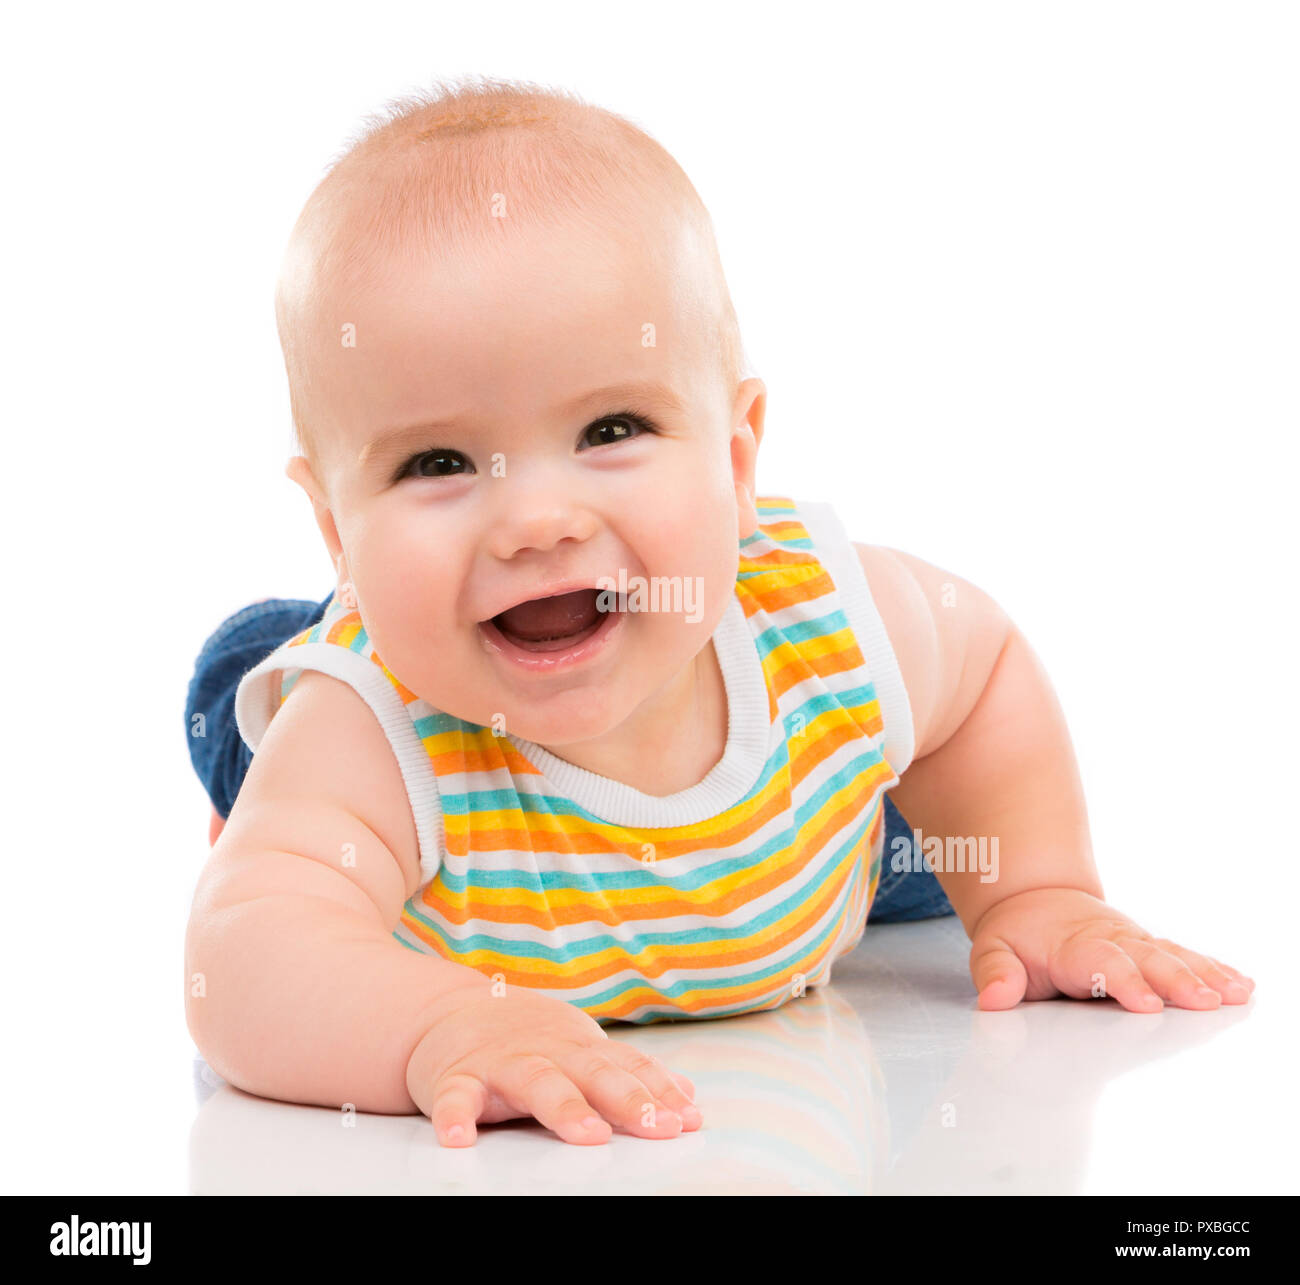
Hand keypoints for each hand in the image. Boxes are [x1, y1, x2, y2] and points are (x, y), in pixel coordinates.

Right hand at [405, 981, 701, 1146]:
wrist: (446, 1010)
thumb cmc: (528, 1038)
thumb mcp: (581, 1048)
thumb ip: (629, 1072)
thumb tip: (688, 1093)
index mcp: (581, 1048)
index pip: (629, 1068)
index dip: (660, 1092)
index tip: (690, 1120)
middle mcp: (548, 1051)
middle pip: (594, 1073)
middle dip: (628, 1099)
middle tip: (658, 1127)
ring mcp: (502, 1062)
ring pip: (537, 1082)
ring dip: (564, 1107)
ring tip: (589, 1134)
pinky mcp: (455, 1076)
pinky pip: (455, 1097)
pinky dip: (455, 1117)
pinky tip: (460, 1141)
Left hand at [968, 887, 1255, 1011]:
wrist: (1033, 901)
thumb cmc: (1016, 934)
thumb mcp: (993, 949)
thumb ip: (994, 973)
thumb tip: (993, 997)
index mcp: (1072, 946)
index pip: (1100, 962)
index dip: (1123, 981)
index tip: (1145, 1003)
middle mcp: (1110, 940)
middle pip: (1147, 958)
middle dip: (1177, 979)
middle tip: (1205, 1001)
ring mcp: (1134, 942)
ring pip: (1172, 956)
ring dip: (1205, 974)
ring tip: (1236, 992)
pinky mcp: (1148, 948)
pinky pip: (1183, 957)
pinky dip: (1212, 969)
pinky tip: (1240, 986)